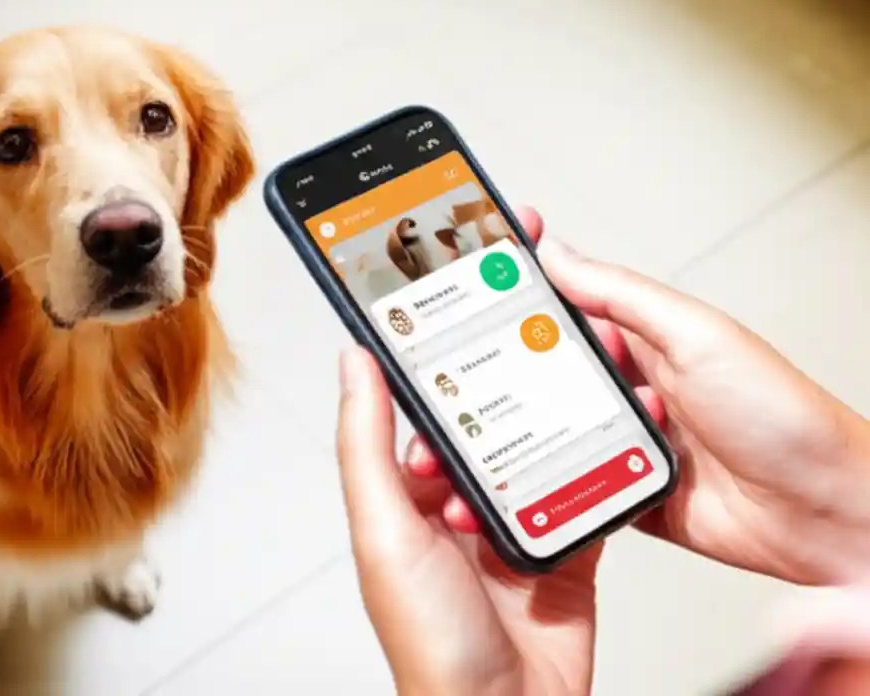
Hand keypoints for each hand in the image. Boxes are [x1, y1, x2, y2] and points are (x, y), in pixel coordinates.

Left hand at [338, 346, 598, 695]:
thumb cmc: (430, 640)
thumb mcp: (386, 530)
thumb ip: (368, 445)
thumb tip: (354, 364)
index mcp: (406, 502)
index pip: (420, 421)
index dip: (439, 377)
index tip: (458, 323)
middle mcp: (456, 513)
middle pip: (488, 433)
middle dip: (510, 397)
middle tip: (534, 346)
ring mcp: (511, 532)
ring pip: (539, 457)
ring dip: (556, 430)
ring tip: (575, 383)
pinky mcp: (562, 552)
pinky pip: (584, 497)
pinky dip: (597, 474)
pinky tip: (608, 439)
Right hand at [460, 207, 869, 584]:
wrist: (825, 514)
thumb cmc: (783, 417)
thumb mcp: (696, 335)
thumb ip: (621, 294)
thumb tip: (557, 253)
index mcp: (644, 339)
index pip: (566, 304)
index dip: (517, 289)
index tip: (468, 274)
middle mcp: (629, 388)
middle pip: (542, 374)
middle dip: (498, 373)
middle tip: (452, 373)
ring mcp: (624, 443)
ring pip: (546, 432)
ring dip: (516, 435)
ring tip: (476, 433)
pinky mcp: (624, 495)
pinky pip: (568, 487)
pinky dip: (543, 487)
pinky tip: (518, 481)